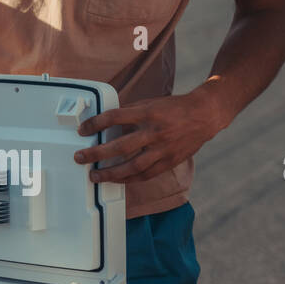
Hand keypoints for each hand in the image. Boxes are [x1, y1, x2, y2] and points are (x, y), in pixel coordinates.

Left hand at [74, 92, 220, 183]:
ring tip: (95, 176)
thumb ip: (129, 113)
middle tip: (80, 158)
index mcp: (147, 113)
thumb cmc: (173, 108)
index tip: (82, 130)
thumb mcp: (149, 104)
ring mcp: (164, 149)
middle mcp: (155, 132)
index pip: (115, 118)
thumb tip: (105, 123)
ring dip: (111, 173)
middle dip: (97, 154)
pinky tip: (117, 180)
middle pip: (121, 146)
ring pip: (134, 166)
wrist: (205, 115)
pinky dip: (130, 179)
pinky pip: (147, 174)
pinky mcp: (170, 161)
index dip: (96, 124)